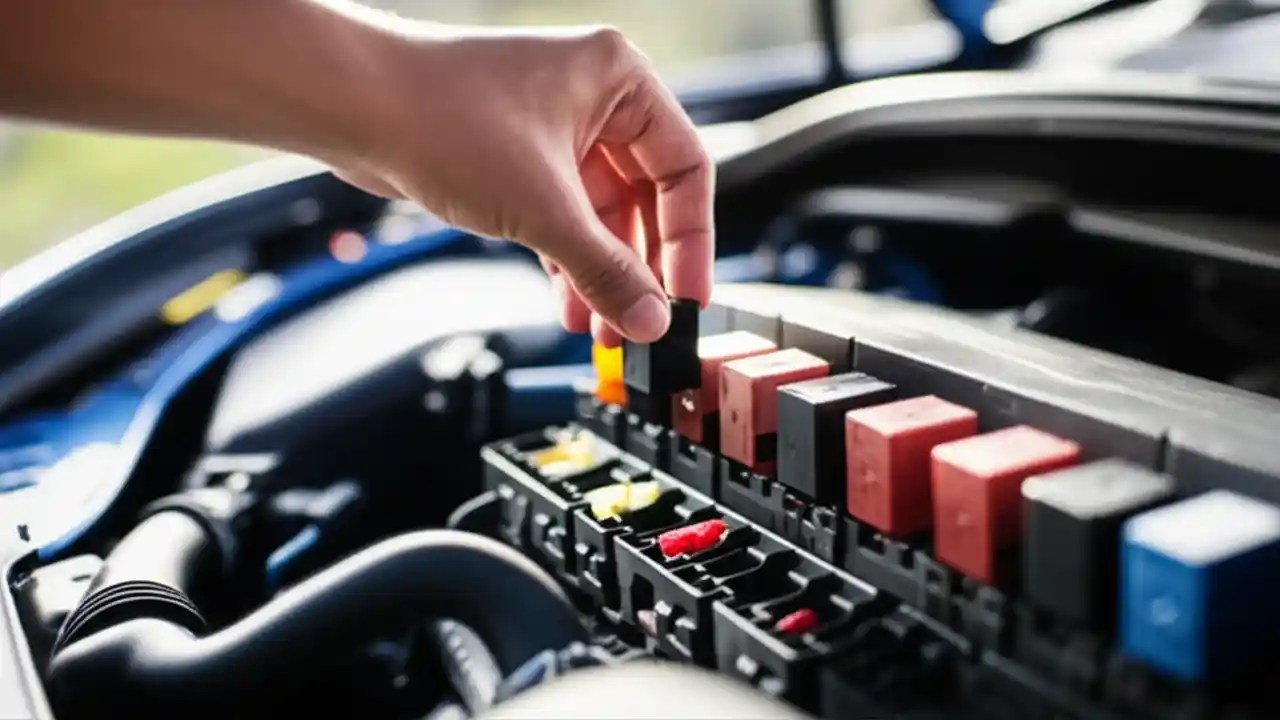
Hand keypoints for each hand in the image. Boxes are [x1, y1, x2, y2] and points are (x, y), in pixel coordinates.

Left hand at [331, 24, 713, 345]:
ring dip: (601, 271)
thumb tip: (650, 319)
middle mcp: (592, 96)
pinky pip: (562, 215)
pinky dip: (567, 258)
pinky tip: (569, 304)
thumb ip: (606, 271)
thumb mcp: (543, 208)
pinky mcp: (518, 155)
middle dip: (638, 267)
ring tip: (602, 328)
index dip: (689, 240)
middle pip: (644, 196)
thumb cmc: (440, 115)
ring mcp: (554, 126)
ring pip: (601, 212)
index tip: (686, 296)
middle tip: (639, 323)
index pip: (685, 168)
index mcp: (619, 79)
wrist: (352, 106)